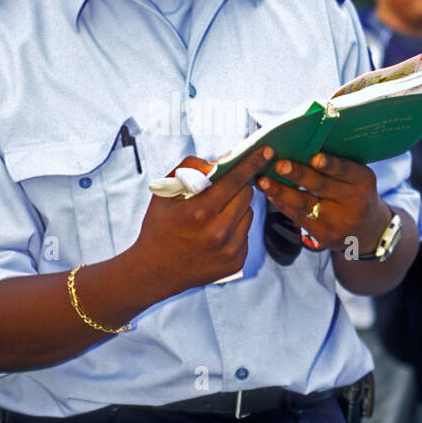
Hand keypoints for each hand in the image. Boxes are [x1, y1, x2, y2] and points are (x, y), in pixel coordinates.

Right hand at [130, 145, 274, 296]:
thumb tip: (219, 161)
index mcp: (200, 211)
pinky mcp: (236, 262)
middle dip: (237, 186)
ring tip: (215, 215)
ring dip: (237, 208)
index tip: (267, 151)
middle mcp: (218, 232)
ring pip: (249, 213)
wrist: (154, 271)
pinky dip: (235, 228)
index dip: (251, 162)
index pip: (234, 179)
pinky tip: (216, 234)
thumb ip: (190, 168)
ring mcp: (230, 249)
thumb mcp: (164, 193)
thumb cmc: (158, 227)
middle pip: (246, 194)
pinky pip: (246, 233)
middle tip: (223, 189)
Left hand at [256, 152, 389, 253]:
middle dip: (299, 175)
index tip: (314, 157)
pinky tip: (269, 194)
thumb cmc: (354, 192)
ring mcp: (339, 223)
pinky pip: (299, 218)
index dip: (331, 165)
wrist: (366, 230)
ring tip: (263, 181)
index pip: (346, 171)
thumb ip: (335, 165)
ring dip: (281, 191)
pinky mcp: (325, 236)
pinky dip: (282, 204)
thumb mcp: (356, 178)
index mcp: (364, 182)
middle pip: (322, 187)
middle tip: (279, 165)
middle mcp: (354, 204)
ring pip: (306, 204)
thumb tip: (298, 146)